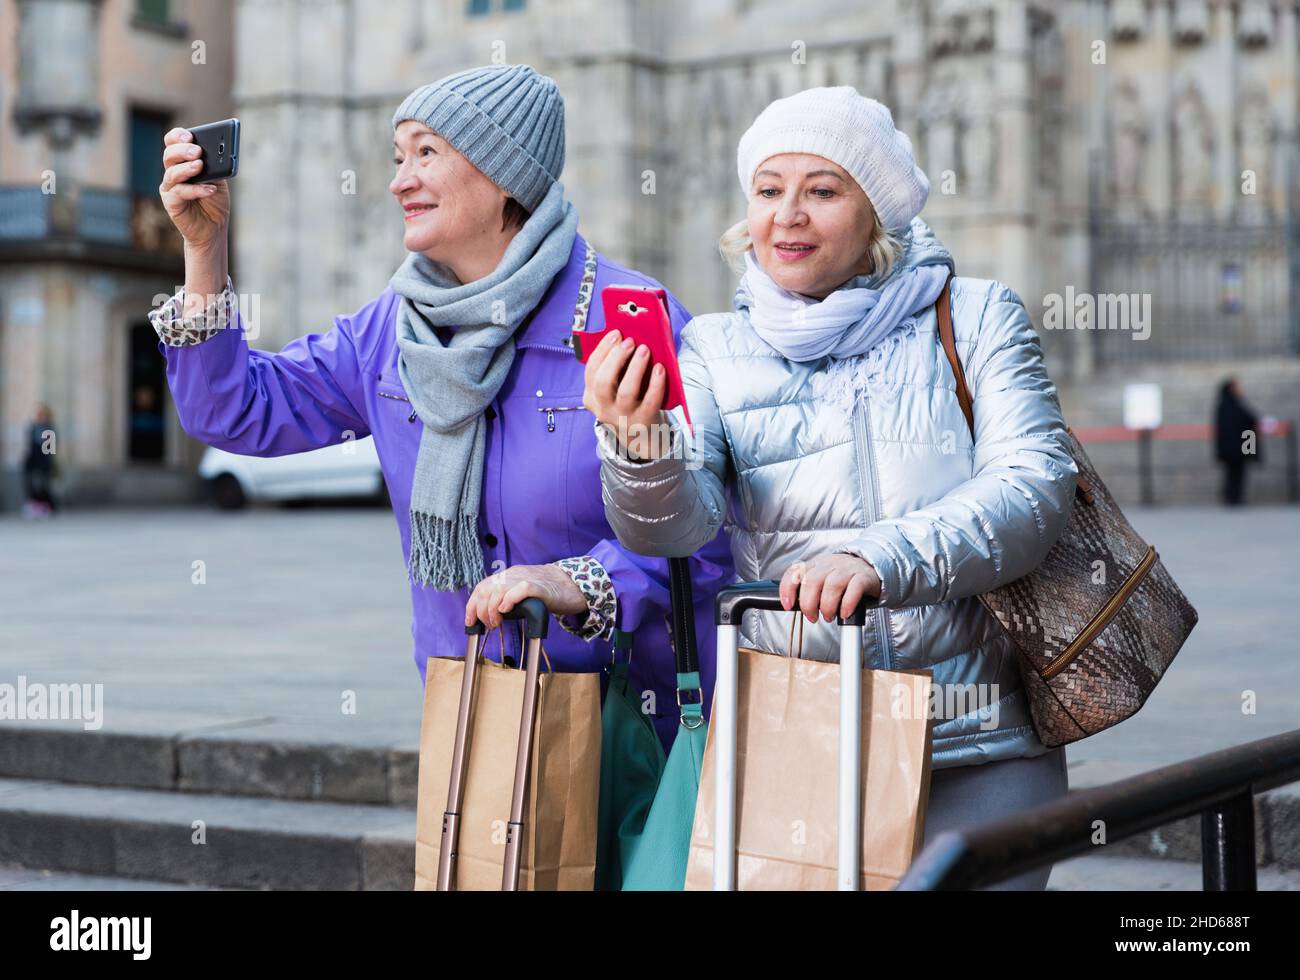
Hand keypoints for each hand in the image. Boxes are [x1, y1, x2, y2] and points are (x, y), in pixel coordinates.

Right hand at [160, 127, 230, 250]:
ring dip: (187, 168)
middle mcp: (173, 171)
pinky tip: (209, 189)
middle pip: (169, 154)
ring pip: (172, 172)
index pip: (173, 142)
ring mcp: (170, 187)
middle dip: (183, 150)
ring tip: (200, 166)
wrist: (214, 228)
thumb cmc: (214, 201)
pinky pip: (179, 193)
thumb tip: (216, 154)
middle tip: (197, 152)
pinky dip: (195, 190)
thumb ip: (214, 167)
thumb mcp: (218, 180)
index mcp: (183, 161)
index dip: (178, 136)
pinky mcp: (171, 202)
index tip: (189, 136)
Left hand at [464, 563, 587, 629]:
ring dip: (492, 610)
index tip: (470, 622)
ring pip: (498, 589)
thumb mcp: (521, 591)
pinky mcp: (539, 587)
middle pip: (486, 589)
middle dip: (481, 610)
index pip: (482, 586)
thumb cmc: (547, 592)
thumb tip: (490, 613)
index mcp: (508, 575)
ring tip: (497, 623)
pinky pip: (520, 589)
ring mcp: (526, 578)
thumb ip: (507, 596)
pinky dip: (509, 600)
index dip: (472, 605)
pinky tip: (507, 610)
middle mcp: (514, 574)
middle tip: (489, 625)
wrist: (571, 584)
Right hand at [582, 330, 668, 461]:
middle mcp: (603, 409)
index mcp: (591, 397)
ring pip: (626, 392)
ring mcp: (623, 417)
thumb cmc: (627, 404)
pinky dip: (656, 383)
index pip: (591, 371)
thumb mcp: (612, 391)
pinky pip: (649, 401)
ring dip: (635, 368)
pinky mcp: (642, 422)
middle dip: (616, 357)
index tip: (616, 334)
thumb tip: (625, 339)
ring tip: (645, 350)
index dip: (602, 350)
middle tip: (630, 341)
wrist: (639, 437)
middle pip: (604, 382)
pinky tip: (660, 368)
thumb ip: (613, 370)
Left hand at [779, 553, 881, 622]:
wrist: (870, 568)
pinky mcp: (863, 577)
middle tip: (812, 617)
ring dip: (827, 606)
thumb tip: (794, 606)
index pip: (795, 572)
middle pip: (812, 581)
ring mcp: (847, 569)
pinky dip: (847, 604)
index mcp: (815, 564)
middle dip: (809, 604)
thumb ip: (808, 589)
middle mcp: (829, 564)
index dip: (788, 589)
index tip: (788, 605)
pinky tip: (844, 613)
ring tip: (829, 616)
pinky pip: (854, 589)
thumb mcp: (822, 578)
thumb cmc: (842, 578)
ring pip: (832, 585)